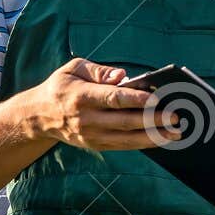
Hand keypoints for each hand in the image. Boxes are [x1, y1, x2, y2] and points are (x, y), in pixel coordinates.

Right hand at [31, 58, 175, 150]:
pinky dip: (141, 144)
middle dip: (152, 121)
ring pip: (126, 138)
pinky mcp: (94, 145)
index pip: (113, 98)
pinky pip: (121, 146)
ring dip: (152, 137)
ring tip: (174, 134)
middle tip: (175, 118)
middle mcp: (86, 118)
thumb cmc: (62, 86)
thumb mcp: (74, 68)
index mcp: (81, 95)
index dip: (135, 100)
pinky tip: (159, 139)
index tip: (156, 99)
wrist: (39, 116)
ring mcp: (90, 135)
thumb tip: (123, 76)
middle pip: (124, 121)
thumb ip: (99, 71)